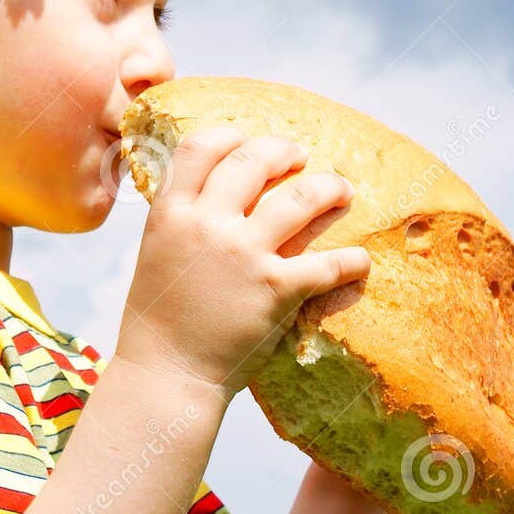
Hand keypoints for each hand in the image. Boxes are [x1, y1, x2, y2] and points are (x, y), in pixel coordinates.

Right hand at [117, 127, 370, 396]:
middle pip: (254, 160)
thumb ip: (181, 223)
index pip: (201, 148)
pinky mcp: (276, 288)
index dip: (230, 137)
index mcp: (170, 214)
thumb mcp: (154, 256)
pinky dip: (350, 261)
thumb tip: (208, 202)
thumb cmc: (156, 324)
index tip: (248, 142)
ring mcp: (243, 254)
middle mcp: (206, 225)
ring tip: (341, 190)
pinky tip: (358, 261)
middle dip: (285, 152)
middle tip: (300, 158)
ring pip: (302, 198)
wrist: (166, 376)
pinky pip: (328, 264)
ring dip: (329, 188)